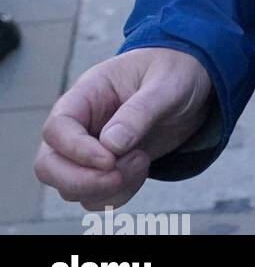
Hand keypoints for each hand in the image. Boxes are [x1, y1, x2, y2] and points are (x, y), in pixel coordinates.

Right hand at [35, 48, 212, 210]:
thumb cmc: (176, 70)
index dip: (75, 150)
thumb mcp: (167, 83)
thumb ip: (140, 110)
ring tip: (142, 161)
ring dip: (105, 188)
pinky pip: (95, 196)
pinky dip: (116, 195)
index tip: (110, 159)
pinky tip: (142, 170)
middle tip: (119, 174)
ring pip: (71, 187)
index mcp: (89, 92)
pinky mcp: (106, 168)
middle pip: (49, 165)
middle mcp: (82, 123)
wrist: (194, 83)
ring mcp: (91, 148)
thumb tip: (111, 145)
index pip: (57, 127)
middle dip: (81, 181)